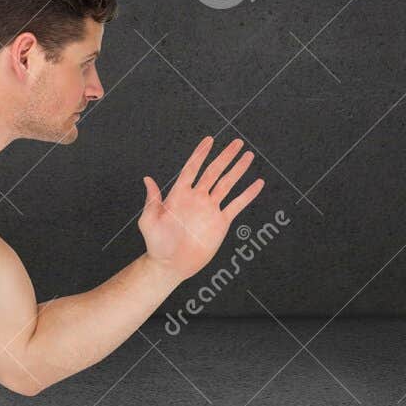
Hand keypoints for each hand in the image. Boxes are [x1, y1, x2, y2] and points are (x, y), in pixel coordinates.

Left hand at [139, 136, 265, 283]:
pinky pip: (236, 205)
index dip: (200, 154)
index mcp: (180, 194)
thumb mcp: (149, 221)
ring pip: (227, 184)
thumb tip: (147, 179)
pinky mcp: (221, 223)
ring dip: (238, 170)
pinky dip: (247, 194)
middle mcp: (197, 198)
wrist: (171, 265)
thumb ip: (152, 200)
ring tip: (248, 156)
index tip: (209, 140)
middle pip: (213, 171)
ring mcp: (210, 209)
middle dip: (225, 156)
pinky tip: (257, 183)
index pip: (192, 168)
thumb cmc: (157, 244)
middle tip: (237, 142)